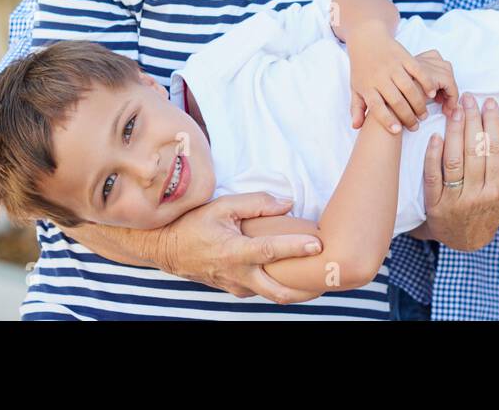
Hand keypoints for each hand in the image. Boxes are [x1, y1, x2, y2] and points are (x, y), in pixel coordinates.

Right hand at [153, 192, 324, 302]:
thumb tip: (287, 203)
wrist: (167, 248)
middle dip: (306, 288)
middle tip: (330, 275)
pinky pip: (262, 291)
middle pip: (278, 292)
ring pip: (272, 294)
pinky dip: (280, 285)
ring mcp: (236, 286)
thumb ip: (256, 203)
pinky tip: (295, 273)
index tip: (317, 244)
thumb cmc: (194, 223)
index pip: (270, 251)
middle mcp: (238, 275)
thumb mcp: (222, 205)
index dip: (295, 247)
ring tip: (321, 275)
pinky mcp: (235, 290)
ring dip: (296, 288)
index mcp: (234, 252)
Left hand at [346, 31, 452, 132]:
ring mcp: (393, 66)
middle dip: (408, 116)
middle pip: (396, 100)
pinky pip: (419, 71)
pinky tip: (433, 93)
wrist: (366, 38)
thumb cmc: (361, 67)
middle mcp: (380, 76)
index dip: (387, 120)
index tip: (398, 130)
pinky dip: (427, 83)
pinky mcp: (404, 56)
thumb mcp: (355, 87)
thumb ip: (357, 108)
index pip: (376, 107)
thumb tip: (356, 127)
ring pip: (409, 88)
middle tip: (415, 126)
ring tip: (424, 114)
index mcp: (367, 86)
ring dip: (419, 103)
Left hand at [417, 94, 498, 250]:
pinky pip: (433, 175)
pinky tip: (436, 135)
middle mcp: (478, 197)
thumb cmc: (491, 206)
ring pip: (455, 159)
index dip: (493, 124)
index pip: (497, 150)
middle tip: (470, 98)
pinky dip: (433, 153)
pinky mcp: (435, 205)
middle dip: (473, 120)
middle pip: (476, 151)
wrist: (466, 238)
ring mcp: (455, 201)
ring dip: (454, 130)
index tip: (490, 103)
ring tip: (455, 109)